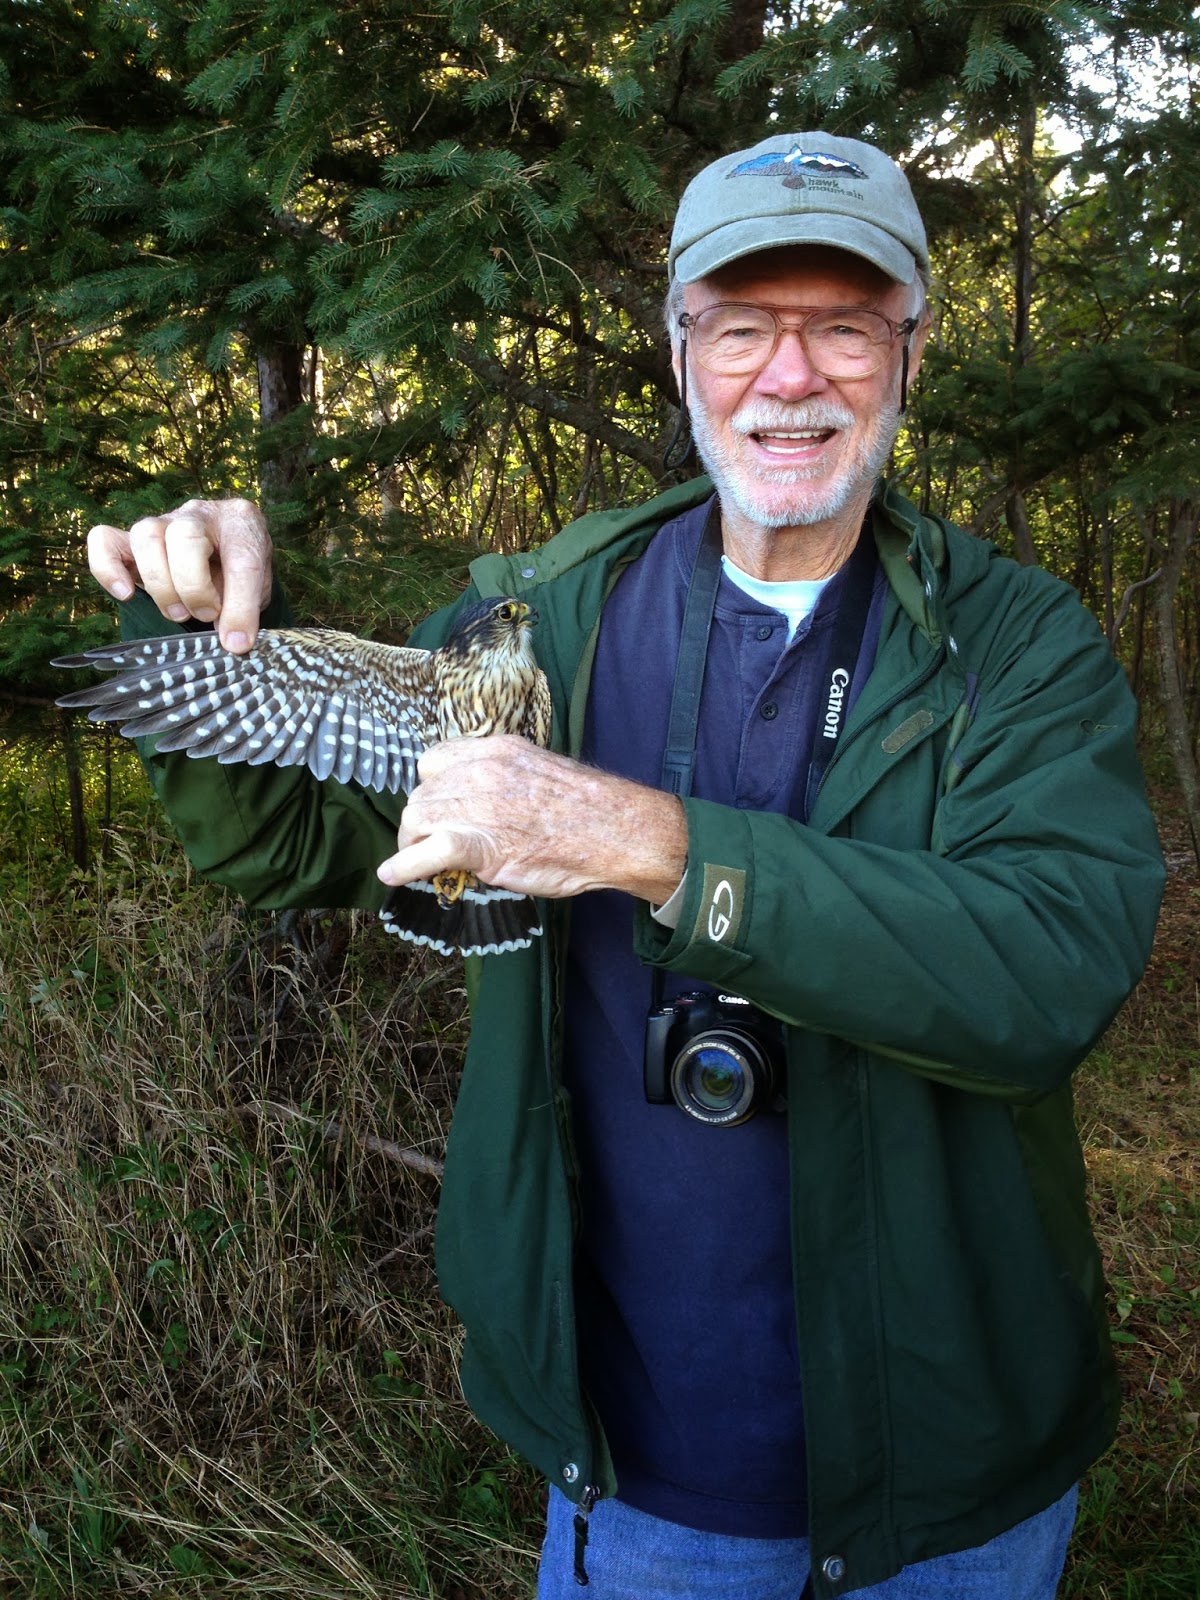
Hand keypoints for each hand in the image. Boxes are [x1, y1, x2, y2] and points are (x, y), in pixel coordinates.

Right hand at [86, 498, 272, 652]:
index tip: (237, 641)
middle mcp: (199, 514)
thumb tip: (233, 642)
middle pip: (185, 536)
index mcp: (239, 523)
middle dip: (194, 587)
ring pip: (146, 536)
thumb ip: (247, 608)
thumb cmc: (240, 570)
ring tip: (178, 613)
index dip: (240, 606)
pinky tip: (126, 593)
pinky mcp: (131, 538)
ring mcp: (163, 521)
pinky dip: (108, 568)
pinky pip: (104, 540)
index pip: (241, 559)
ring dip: (160, 584)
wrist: (223, 549)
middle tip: (206, 615)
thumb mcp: (257, 589)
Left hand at [376, 735, 688, 905]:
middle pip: (421, 793)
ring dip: (411, 844)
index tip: (438, 808)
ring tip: (420, 862)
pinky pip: (427, 851)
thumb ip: (505, 780)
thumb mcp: (539, 773)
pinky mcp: (481, 843)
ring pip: (417, 818)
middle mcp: (481, 770)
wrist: (617, 831)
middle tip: (427, 845)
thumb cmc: (587, 810)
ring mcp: (479, 804)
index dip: (431, 788)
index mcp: (496, 750)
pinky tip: (392, 877)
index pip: (435, 760)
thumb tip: (484, 803)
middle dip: (420, 821)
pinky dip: (403, 867)